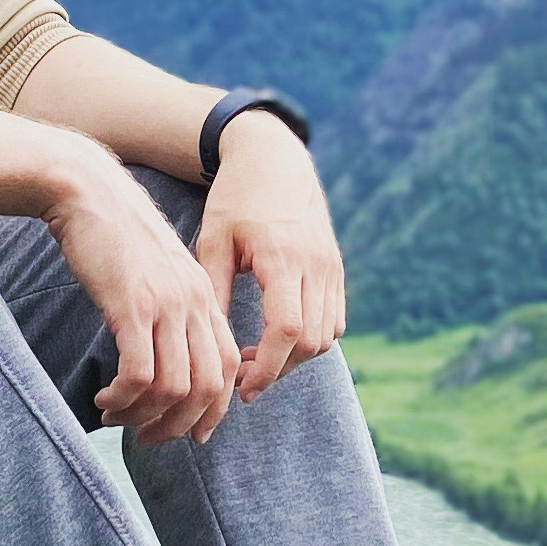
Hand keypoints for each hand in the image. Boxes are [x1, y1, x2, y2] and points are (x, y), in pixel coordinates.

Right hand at [44, 149, 244, 442]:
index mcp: (203, 297)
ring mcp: (166, 304)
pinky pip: (139, 374)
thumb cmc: (112, 237)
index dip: (213, 409)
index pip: (228, 367)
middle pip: (208, 386)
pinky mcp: (132, 306)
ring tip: (116, 418)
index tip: (189, 432)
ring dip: (145, 416)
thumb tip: (162, 363)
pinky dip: (124, 398)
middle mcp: (193, 303)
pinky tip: (104, 399)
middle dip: (180, 425)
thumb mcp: (154, 275)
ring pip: (175, 387)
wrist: (87, 192)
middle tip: (147, 439)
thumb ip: (167, 312)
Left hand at [198, 113, 347, 401]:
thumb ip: (212, 291)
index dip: (267, 368)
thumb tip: (209, 345)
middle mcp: (316, 265)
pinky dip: (311, 339)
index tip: (241, 387)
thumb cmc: (235, 198)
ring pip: (327, 335)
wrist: (275, 158)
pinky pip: (334, 320)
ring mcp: (332, 267)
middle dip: (279, 369)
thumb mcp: (213, 240)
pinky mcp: (336, 268)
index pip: (287, 330)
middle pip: (311, 342)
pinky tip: (277, 337)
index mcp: (282, 257)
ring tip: (258, 358)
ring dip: (295, 357)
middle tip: (242, 375)